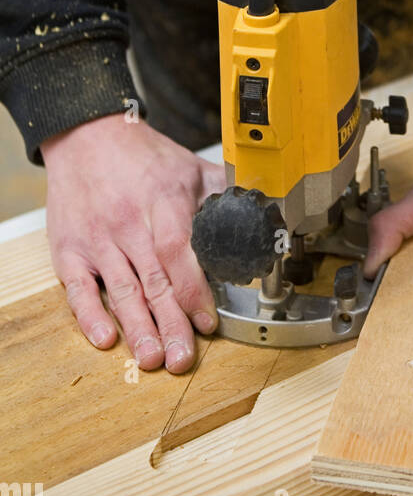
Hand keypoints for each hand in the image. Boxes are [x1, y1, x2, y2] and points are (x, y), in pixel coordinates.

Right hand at [42, 114, 225, 372]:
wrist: (86, 136)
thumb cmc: (141, 156)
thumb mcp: (188, 165)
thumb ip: (220, 193)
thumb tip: (260, 213)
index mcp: (162, 200)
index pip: (178, 250)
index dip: (193, 289)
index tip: (208, 321)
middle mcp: (129, 222)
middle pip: (152, 279)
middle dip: (170, 323)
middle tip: (183, 358)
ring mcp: (97, 238)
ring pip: (120, 289)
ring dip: (136, 328)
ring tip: (152, 358)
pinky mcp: (69, 249)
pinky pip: (78, 287)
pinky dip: (89, 314)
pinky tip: (104, 338)